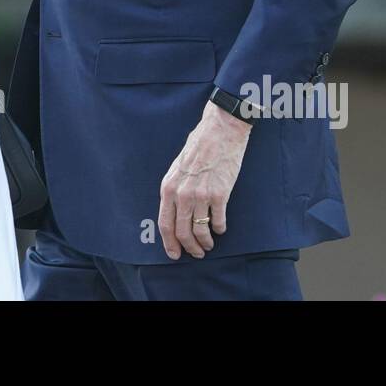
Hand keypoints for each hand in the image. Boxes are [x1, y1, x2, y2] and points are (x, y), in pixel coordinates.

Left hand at [157, 101, 251, 259]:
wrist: (220, 131)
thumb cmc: (198, 147)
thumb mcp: (177, 168)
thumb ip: (175, 190)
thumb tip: (176, 213)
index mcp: (168, 187)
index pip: (165, 224)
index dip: (169, 243)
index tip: (174, 254)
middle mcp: (182, 194)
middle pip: (182, 232)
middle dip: (189, 248)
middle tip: (196, 254)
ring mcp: (201, 195)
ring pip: (200, 231)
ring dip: (205, 243)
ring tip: (209, 245)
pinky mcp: (220, 195)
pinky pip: (218, 222)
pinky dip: (220, 229)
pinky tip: (221, 229)